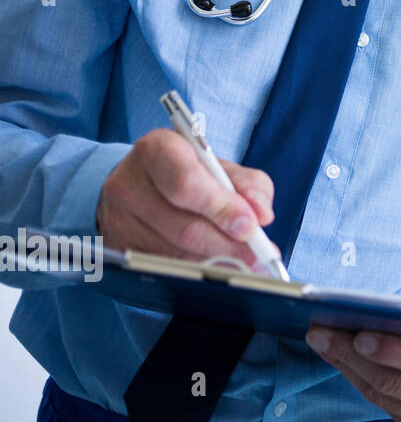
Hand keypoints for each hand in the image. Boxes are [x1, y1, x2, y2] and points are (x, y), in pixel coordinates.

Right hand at [96, 128, 277, 269]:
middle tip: (257, 255)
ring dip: (215, 262)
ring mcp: (118, 219)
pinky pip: (163, 267)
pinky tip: (217, 267)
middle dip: (227, 244)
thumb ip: (249, 185)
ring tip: (243, 263)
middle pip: (184, 227)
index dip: (222, 208)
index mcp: (156, 150)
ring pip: (175, 253)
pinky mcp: (117, 247)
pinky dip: (196, 271)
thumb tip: (262, 215)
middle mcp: (128, 184)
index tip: (250, 226)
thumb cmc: (186, 170)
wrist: (138, 181)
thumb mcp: (221, 166)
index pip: (187, 185)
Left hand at [306, 294, 400, 421]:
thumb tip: (393, 307)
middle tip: (322, 332)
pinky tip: (343, 357)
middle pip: (394, 381)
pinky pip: (380, 403)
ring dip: (346, 366)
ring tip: (323, 340)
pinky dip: (359, 378)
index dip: (393, 351)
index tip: (362, 334)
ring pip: (380, 394)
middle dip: (352, 355)